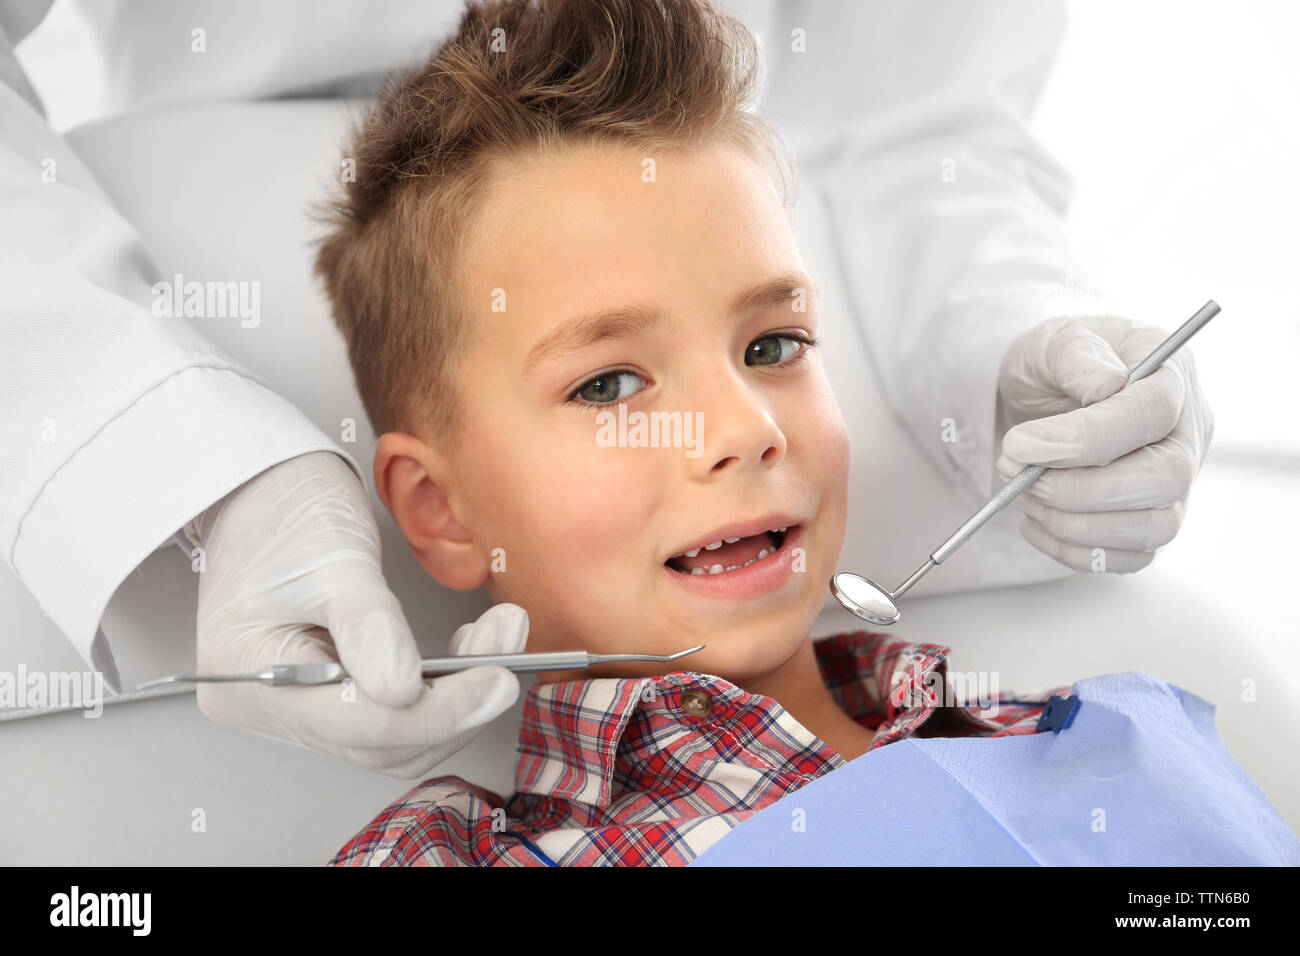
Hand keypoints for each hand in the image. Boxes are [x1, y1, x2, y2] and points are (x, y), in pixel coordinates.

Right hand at [188, 450, 526, 777]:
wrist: (264, 485)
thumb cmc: (283, 508)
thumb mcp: (334, 557)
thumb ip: (370, 625)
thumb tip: (404, 688)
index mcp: (249, 673)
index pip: (357, 724)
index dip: (438, 712)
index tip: (496, 681)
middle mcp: (265, 702)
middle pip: (378, 741)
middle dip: (454, 707)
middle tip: (507, 663)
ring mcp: (294, 702)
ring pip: (391, 737)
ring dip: (453, 702)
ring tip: (496, 643)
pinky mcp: (325, 691)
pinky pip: (388, 713)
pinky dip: (436, 693)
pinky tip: (467, 655)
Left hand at [994, 314, 1214, 572]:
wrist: (1046, 391)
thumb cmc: (1056, 362)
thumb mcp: (1054, 340)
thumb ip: (1078, 355)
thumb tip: (1105, 387)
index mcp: (1171, 375)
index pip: (1151, 413)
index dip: (1086, 438)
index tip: (1020, 445)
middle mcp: (1187, 433)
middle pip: (1165, 479)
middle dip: (1079, 489)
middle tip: (1019, 474)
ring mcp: (1178, 482)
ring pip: (1155, 528)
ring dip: (1075, 523)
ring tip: (1024, 494)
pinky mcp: (1152, 518)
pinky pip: (1132, 557)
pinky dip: (1075, 550)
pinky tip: (1035, 522)